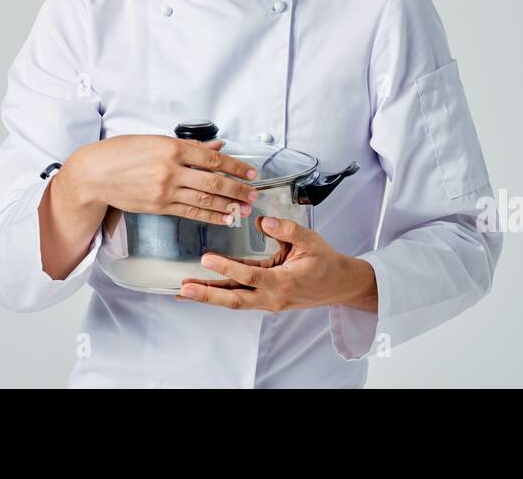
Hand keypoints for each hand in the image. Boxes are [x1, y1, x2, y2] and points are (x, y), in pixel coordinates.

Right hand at [62, 135, 259, 225]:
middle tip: (253, 194)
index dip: (236, 166)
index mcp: (172, 147)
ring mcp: (165, 190)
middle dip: (237, 189)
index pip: (212, 157)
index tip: (251, 172)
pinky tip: (225, 218)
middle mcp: (170, 169)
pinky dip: (211, 216)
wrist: (94, 174)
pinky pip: (190, 212)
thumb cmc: (122, 153)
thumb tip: (217, 146)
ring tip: (245, 208)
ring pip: (204, 200)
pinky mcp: (159, 206)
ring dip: (229, 206)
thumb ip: (189, 146)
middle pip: (213, 182)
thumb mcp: (156, 141)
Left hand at [174, 216, 376, 312]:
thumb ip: (287, 229)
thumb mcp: (310, 240)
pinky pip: (239, 298)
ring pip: (234, 302)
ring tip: (184, 291)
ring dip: (209, 296)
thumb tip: (261, 220)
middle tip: (183, 289)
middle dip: (207, 295)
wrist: (338, 285)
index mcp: (284, 282)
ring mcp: (267, 302)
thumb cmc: (325, 262)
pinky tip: (203, 289)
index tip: (207, 258)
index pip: (250, 276)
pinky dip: (220, 294)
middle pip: (235, 300)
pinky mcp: (264, 300)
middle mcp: (272, 297)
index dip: (228, 268)